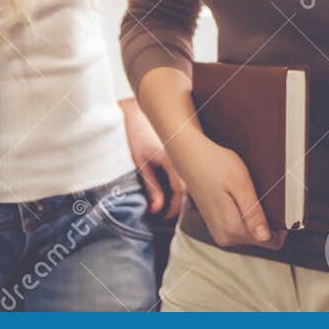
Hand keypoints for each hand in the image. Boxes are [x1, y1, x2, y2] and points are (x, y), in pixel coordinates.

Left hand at [120, 97, 185, 218]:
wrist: (138, 110)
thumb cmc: (136, 135)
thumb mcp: (140, 163)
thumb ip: (151, 187)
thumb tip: (157, 209)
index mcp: (173, 162)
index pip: (181, 194)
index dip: (172, 210)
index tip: (162, 218)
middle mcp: (184, 158)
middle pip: (190, 190)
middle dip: (179, 206)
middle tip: (166, 216)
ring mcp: (186, 154)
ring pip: (192, 182)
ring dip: (182, 196)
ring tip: (169, 205)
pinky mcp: (185, 150)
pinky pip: (189, 172)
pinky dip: (183, 184)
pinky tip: (174, 189)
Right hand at [170, 132, 274, 248]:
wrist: (190, 156)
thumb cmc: (215, 164)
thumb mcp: (240, 184)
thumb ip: (253, 213)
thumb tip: (265, 237)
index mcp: (232, 229)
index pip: (269, 242)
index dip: (281, 228)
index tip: (283, 209)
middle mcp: (225, 237)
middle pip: (260, 239)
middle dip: (268, 222)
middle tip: (267, 196)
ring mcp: (218, 232)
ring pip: (250, 234)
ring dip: (256, 218)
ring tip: (252, 194)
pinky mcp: (215, 225)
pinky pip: (239, 228)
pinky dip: (245, 216)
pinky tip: (242, 197)